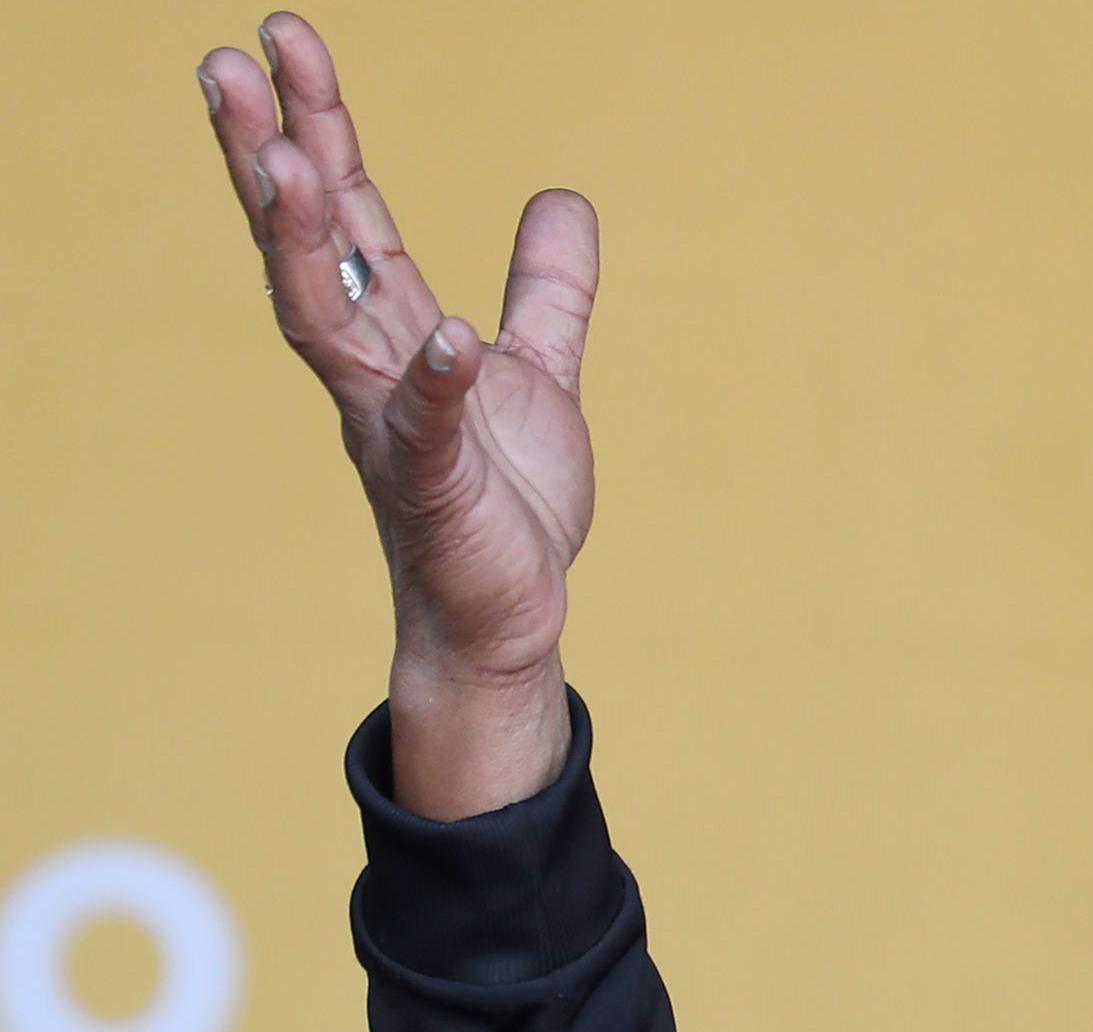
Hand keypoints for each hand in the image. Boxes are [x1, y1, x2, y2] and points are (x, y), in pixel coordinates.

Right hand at [198, 11, 599, 817]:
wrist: (511, 610)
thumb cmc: (506, 496)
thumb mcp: (538, 371)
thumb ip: (547, 288)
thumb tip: (562, 194)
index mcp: (393, 327)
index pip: (347, 209)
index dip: (317, 125)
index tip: (285, 38)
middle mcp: (370, 366)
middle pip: (307, 243)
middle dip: (269, 154)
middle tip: (227, 63)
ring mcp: (393, 426)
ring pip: (328, 322)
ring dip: (305, 243)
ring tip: (288, 162)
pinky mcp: (438, 489)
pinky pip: (431, 427)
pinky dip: (437, 379)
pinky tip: (447, 334)